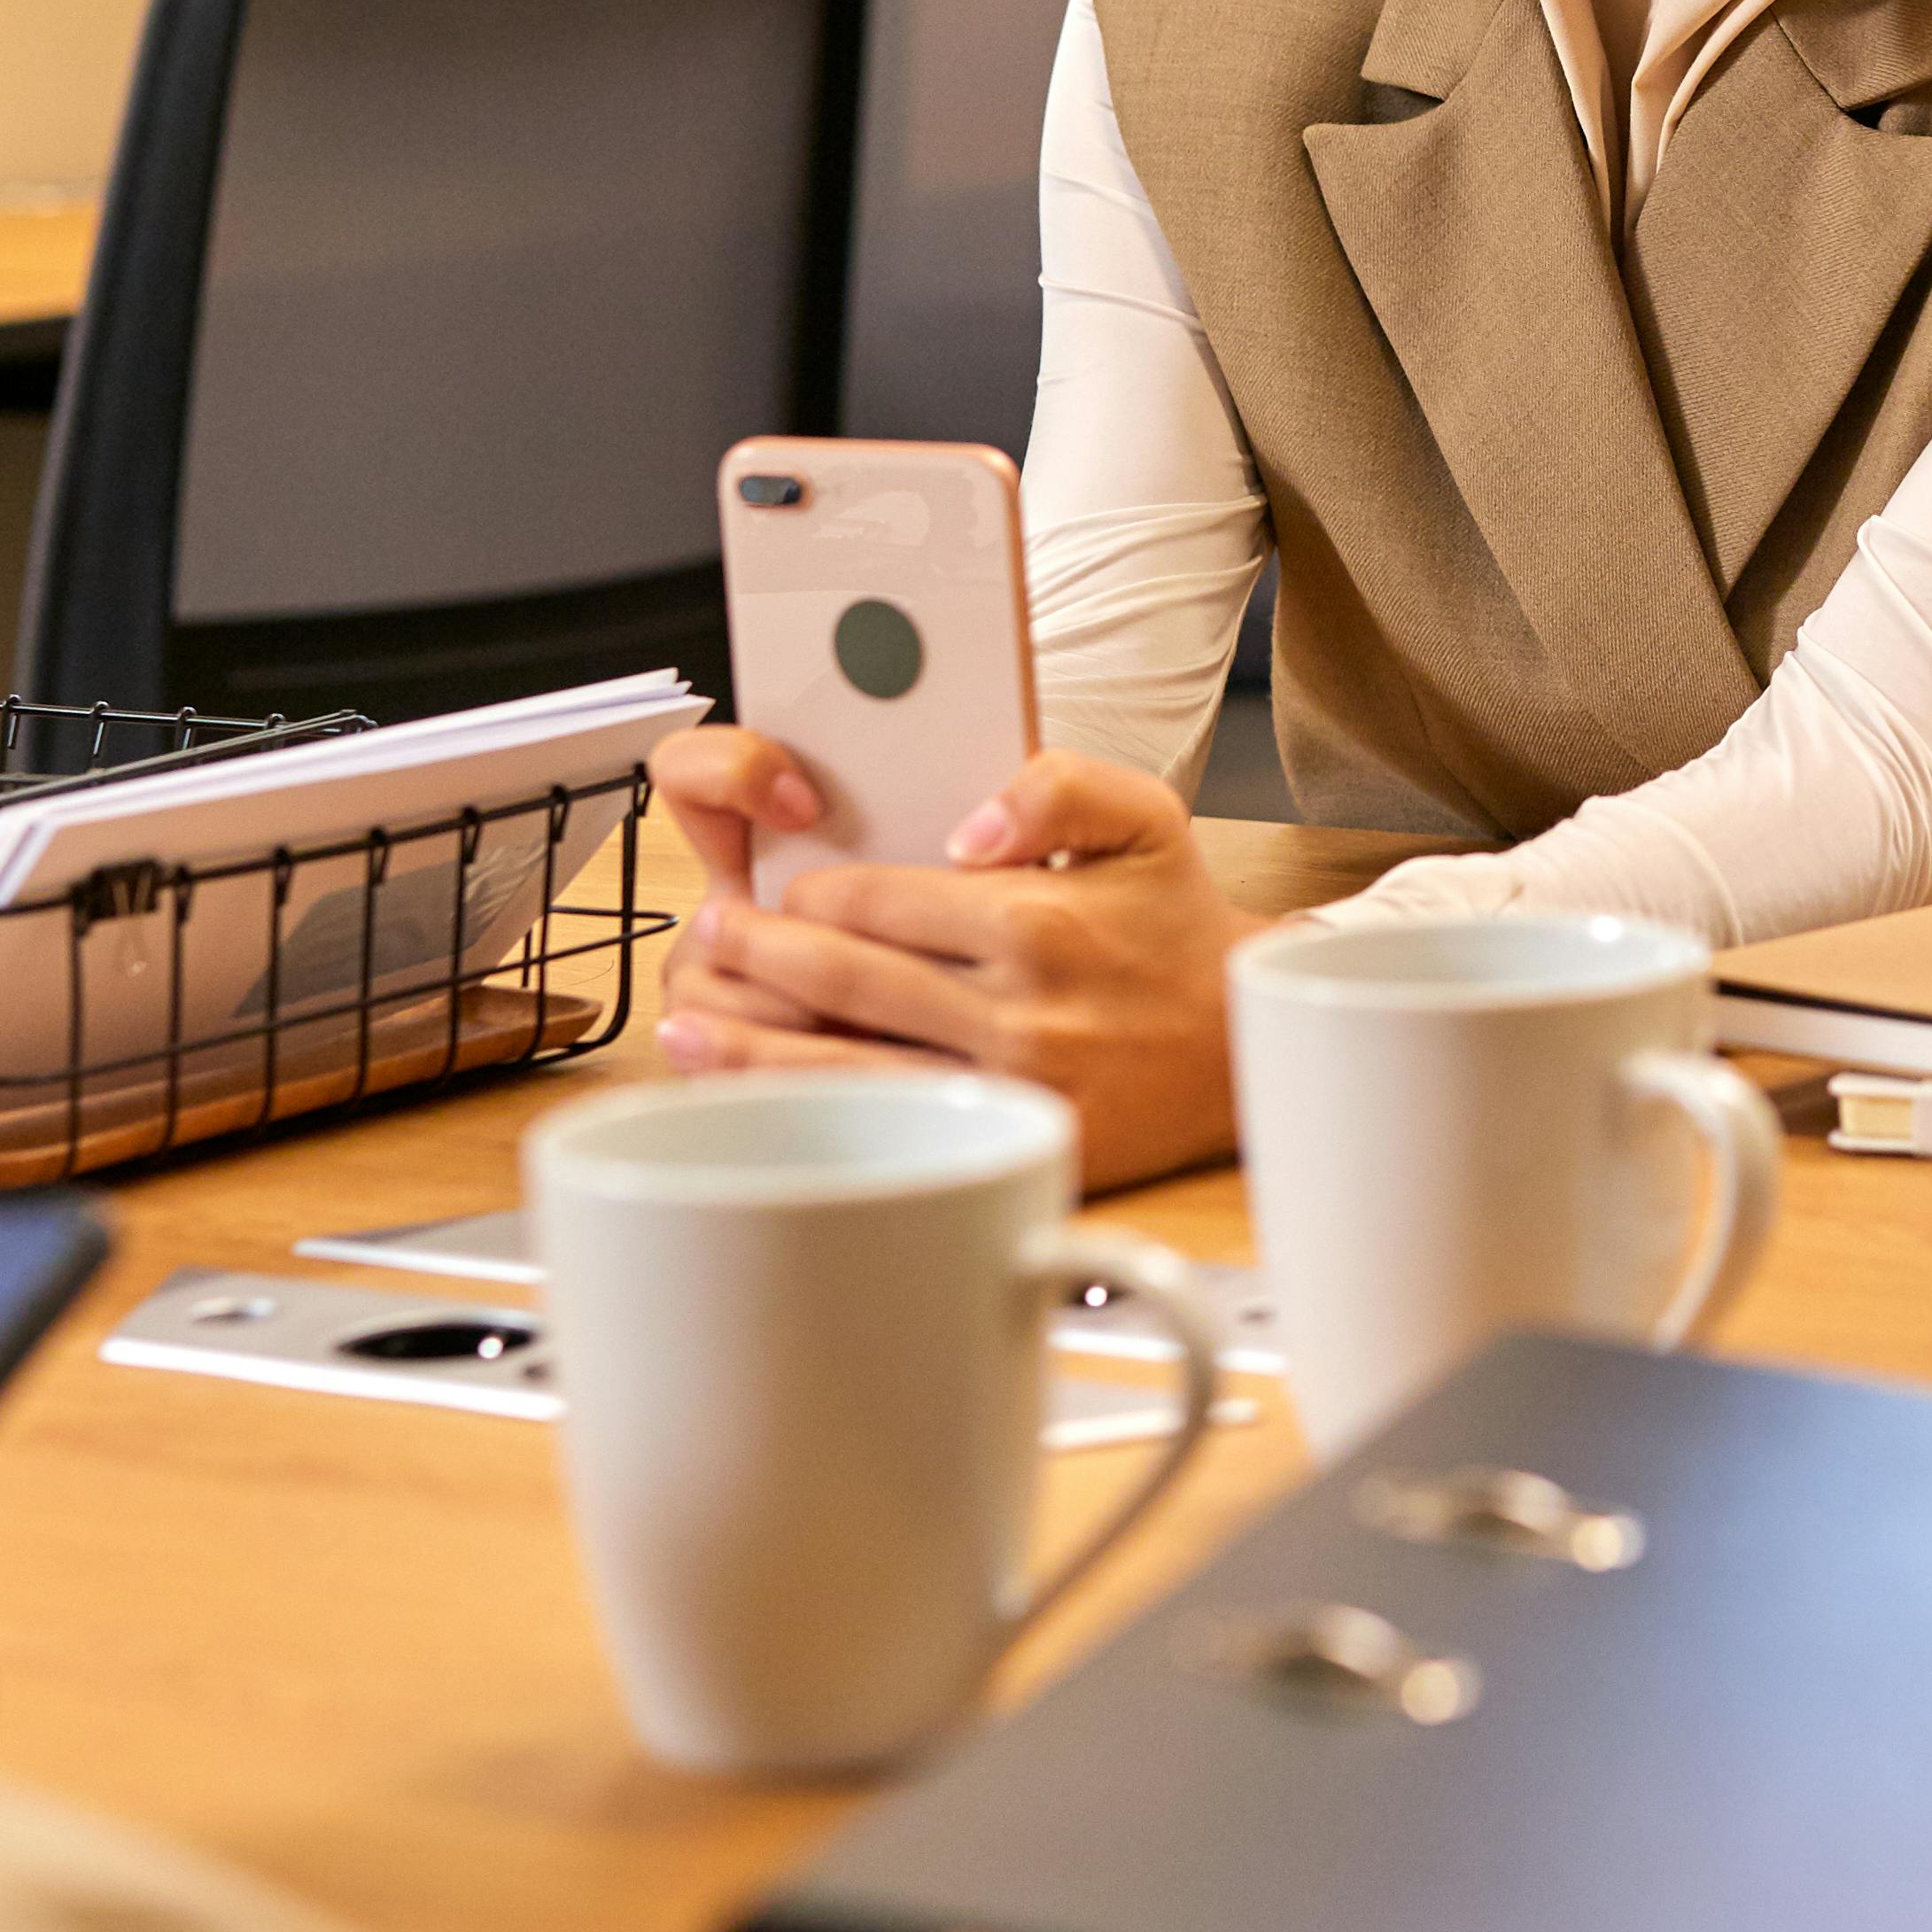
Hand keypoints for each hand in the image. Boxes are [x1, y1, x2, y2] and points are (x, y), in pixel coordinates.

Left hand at [655, 750, 1244, 1188]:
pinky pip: (888, 1123)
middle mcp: (1015, 1011)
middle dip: (757, 956)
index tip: (778, 889)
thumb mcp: (1145, 814)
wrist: (1241, 1044)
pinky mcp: (1008, 1147)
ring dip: (751, 1043)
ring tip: (689, 1019)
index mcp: (1033, 920)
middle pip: (842, 978)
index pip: (873, 899)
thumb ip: (1057, 784)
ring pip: (844, 1062)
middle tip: (709, 935)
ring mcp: (1007, 1089)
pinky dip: (811, 1107)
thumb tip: (965, 827)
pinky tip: (757, 1091)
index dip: (807, 891)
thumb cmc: (1177, 925)